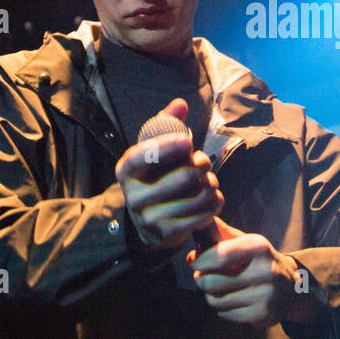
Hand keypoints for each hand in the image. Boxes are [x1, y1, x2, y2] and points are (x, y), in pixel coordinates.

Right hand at [114, 97, 222, 249]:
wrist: (146, 222)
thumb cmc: (154, 177)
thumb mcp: (153, 152)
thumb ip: (165, 125)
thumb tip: (180, 104)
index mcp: (125, 170)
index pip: (141, 157)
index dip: (165, 147)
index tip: (187, 141)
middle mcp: (133, 196)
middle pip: (182, 177)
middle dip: (201, 165)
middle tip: (205, 162)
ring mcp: (150, 218)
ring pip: (197, 197)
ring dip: (211, 185)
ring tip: (210, 181)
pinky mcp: (168, 234)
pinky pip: (203, 215)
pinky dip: (214, 203)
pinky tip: (212, 197)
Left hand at [186, 218, 318, 327]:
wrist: (290, 287)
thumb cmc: (254, 259)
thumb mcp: (240, 240)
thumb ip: (216, 232)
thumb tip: (195, 228)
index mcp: (259, 247)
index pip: (219, 255)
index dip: (199, 260)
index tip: (194, 261)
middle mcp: (267, 270)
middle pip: (210, 282)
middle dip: (200, 279)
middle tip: (204, 276)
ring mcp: (267, 295)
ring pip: (214, 300)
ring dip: (210, 295)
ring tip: (220, 288)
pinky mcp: (263, 314)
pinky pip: (223, 313)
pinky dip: (222, 308)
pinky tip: (233, 300)